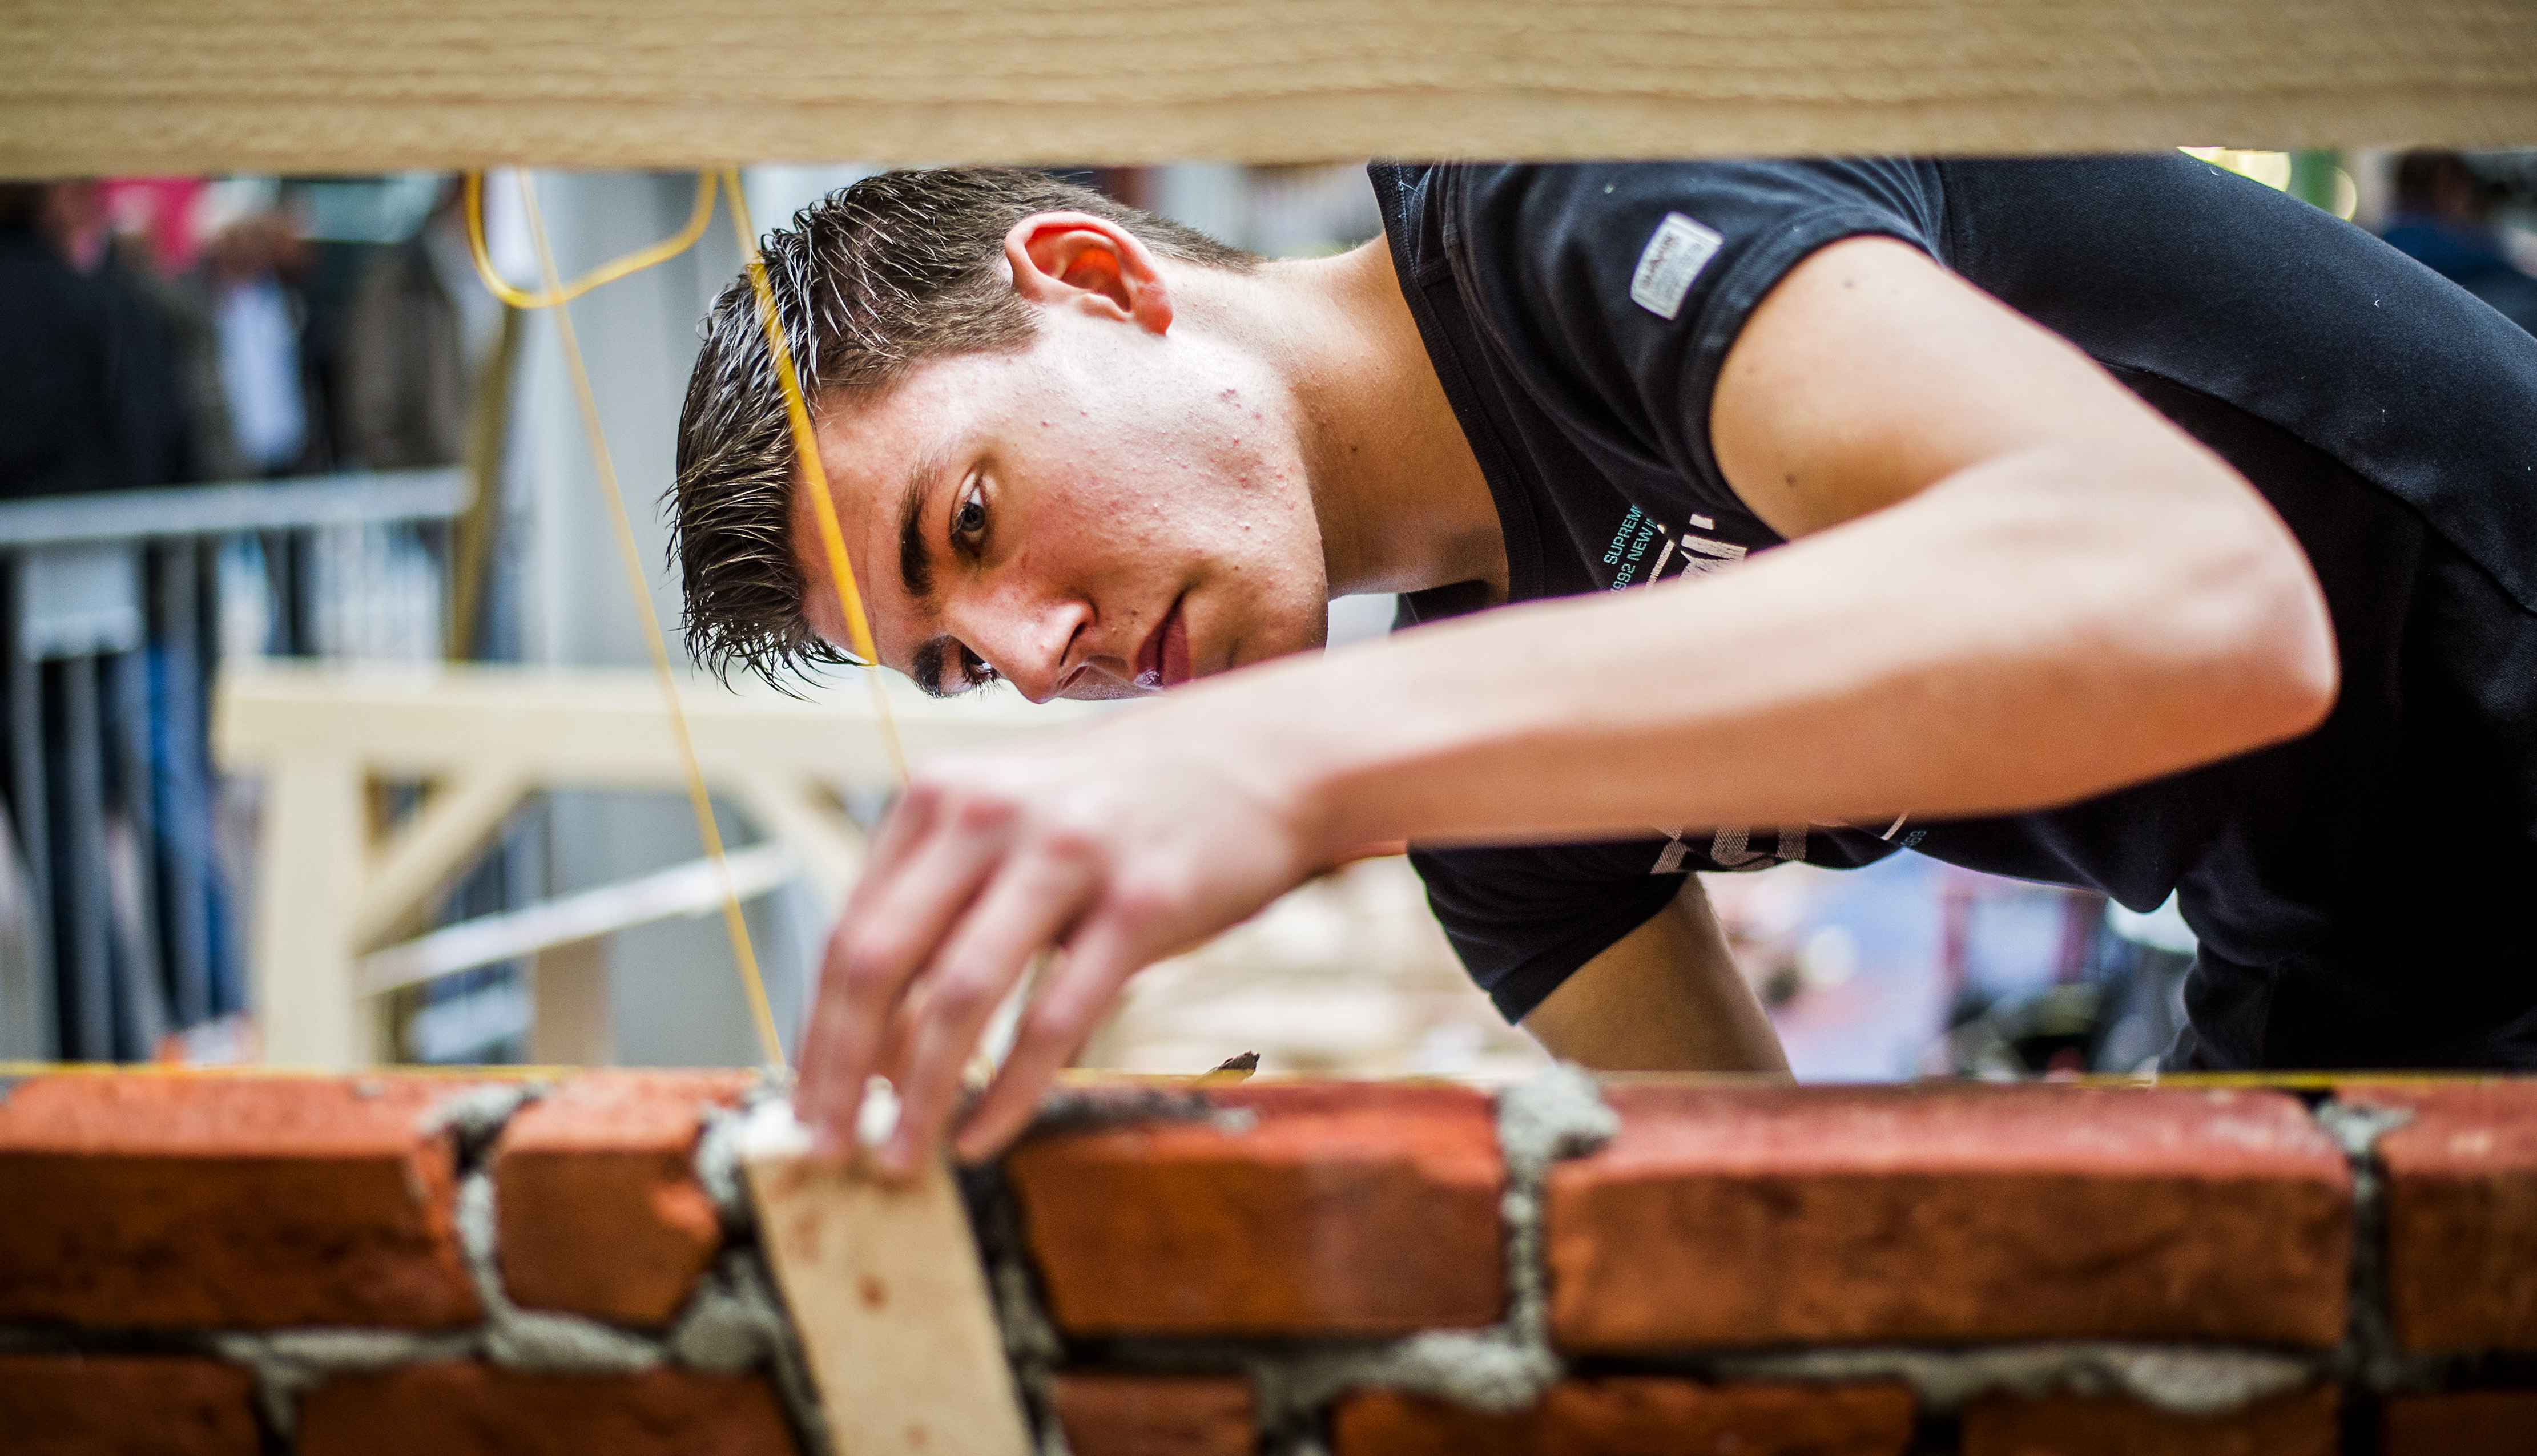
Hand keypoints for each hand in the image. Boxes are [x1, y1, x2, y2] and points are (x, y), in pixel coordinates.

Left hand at [793, 692, 1326, 1173]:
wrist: (1266, 752)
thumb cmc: (1130, 800)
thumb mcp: (1016, 811)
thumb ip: (945, 890)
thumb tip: (872, 1026)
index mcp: (942, 796)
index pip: (851, 930)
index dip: (818, 1029)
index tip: (807, 1102)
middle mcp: (989, 814)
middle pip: (879, 964)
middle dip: (839, 1071)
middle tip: (826, 1147)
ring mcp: (1065, 855)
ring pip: (958, 998)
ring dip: (917, 1095)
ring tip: (901, 1158)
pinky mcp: (1141, 902)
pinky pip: (1056, 1019)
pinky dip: (1009, 1091)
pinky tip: (984, 1135)